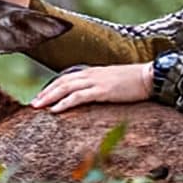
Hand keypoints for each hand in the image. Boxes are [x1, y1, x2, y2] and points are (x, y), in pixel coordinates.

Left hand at [30, 63, 152, 112]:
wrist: (149, 77)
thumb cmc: (134, 81)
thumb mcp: (113, 82)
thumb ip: (100, 86)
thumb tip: (91, 95)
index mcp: (93, 72)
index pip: (66, 78)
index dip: (52, 87)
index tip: (41, 97)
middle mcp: (91, 74)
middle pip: (61, 82)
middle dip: (45, 93)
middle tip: (32, 104)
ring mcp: (96, 81)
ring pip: (66, 87)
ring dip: (49, 97)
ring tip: (38, 106)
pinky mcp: (103, 90)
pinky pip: (79, 96)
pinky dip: (65, 102)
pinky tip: (55, 110)